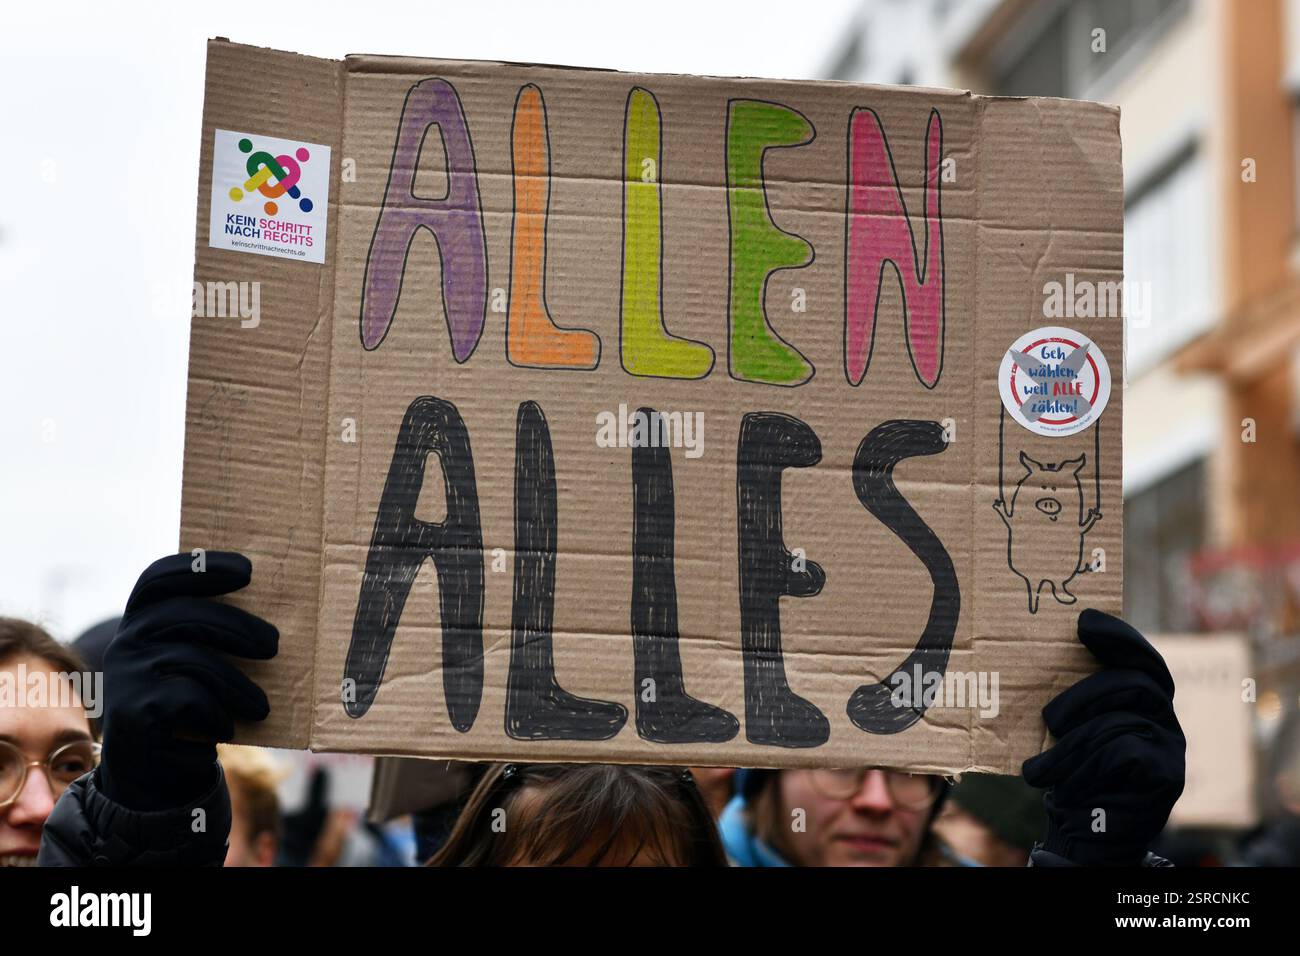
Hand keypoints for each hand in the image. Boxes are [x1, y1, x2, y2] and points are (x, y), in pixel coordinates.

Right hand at [99, 551, 278, 811]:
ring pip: (193, 659)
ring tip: (262, 706)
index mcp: (142, 620)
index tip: (248, 569)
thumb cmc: (191, 707)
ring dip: (237, 684)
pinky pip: (188, 698)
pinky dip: (216, 714)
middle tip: (274, 644)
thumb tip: (278, 612)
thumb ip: (215, 635)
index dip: (201, 567)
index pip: (160, 578)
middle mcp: (127, 641)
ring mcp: (126, 674)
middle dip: (237, 626)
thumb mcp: (199, 663)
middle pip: (185, 614)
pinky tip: (226, 728)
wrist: (156, 771)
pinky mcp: (134, 709)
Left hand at [1022, 609, 1184, 864]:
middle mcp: (1166, 720)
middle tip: (1049, 719)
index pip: (1143, 658)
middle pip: (1134, 683)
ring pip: (1121, 721)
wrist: (1087, 832)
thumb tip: (1030, 653)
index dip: (1119, 637)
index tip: (1084, 621)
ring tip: (1039, 769)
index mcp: (1146, 702)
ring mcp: (1172, 748)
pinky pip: (1124, 752)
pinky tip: (1064, 786)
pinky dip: (1085, 769)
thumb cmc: (1073, 773)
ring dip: (1072, 746)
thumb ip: (1071, 697)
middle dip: (1085, 695)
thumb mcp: (1069, 730)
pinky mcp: (1169, 777)